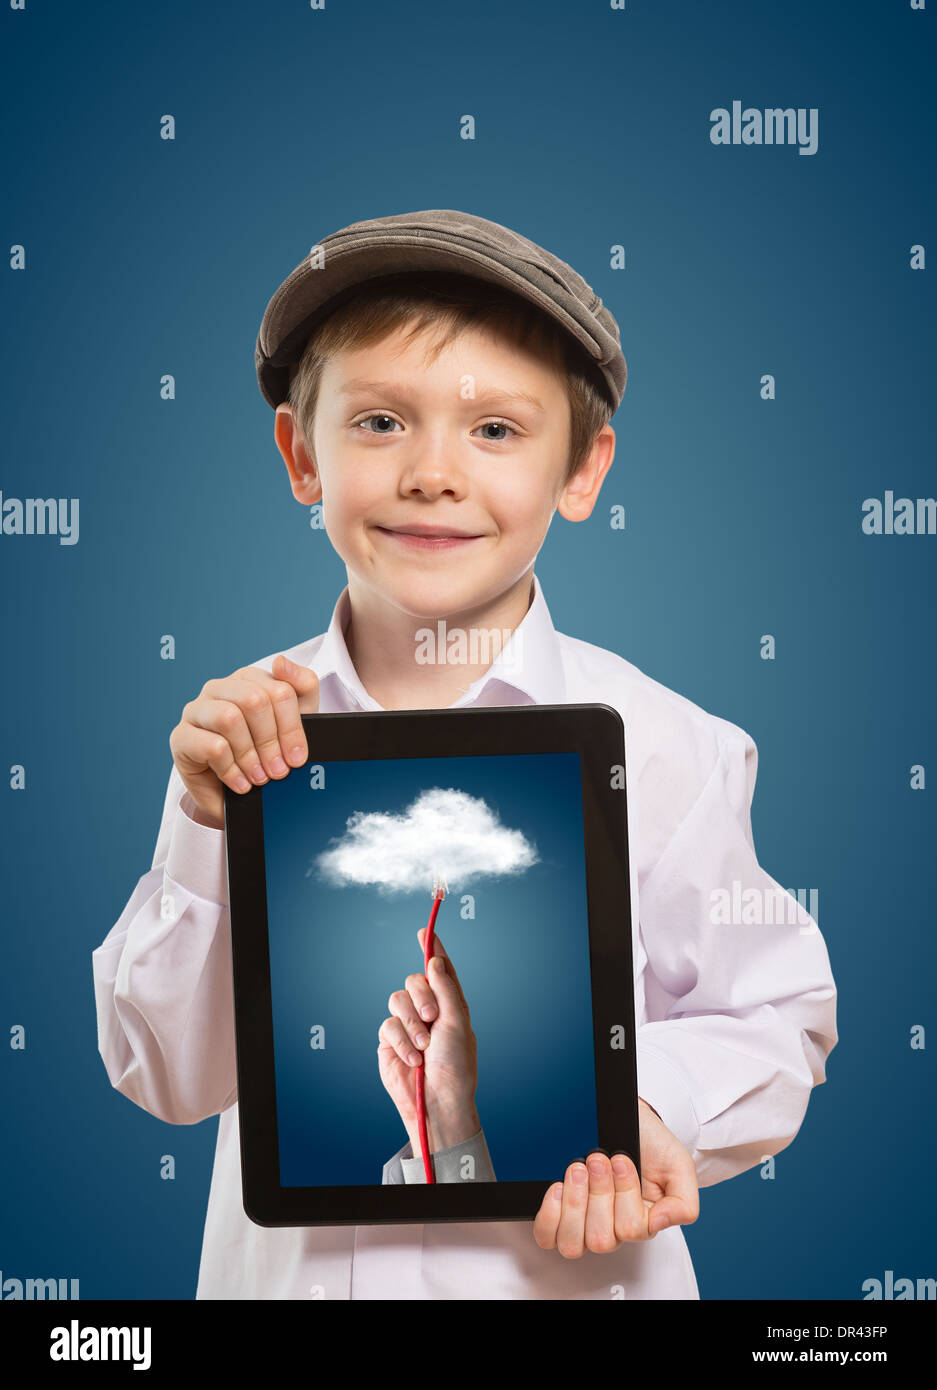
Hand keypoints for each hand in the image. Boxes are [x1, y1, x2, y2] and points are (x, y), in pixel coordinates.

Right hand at [169, 654, 318, 828]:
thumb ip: (302, 686)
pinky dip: (232, 770)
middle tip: (278, 771)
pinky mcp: (181, 737)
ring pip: (229, 718)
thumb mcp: (299, 721)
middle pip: (254, 700)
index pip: (279, 689)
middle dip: (271, 741)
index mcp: (247, 679)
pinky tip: (240, 783)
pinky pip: (212, 746)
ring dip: (250, 755)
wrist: (237, 794)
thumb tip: (281, 662)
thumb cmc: (266, 752)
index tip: (297, 758)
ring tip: (259, 778)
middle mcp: (219, 688)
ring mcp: (196, 710)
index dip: (292, 728)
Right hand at [377, 927, 479, 1156]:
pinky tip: (411, 1059)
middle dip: (422, 995)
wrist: (436, 1101)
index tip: (425, 931)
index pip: (440, 971)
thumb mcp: (457, 1023)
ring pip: (397, 999)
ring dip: (411, 1023)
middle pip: (414, 979)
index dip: (433, 950)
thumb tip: (434, 961)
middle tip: (432, 1016)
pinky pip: (387, 1024)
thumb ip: (445, 989)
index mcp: (450, 1004)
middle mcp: (428, 1011)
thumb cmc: (455, 1066)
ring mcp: (408, 1025)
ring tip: (423, 1047)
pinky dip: (400, 1041)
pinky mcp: (390, 1041)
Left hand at [532, 1098, 698, 1257]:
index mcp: (641, 1223)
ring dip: (575, 1201)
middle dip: (598, 1192)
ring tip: (578, 1168)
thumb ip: (683, 1203)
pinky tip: (558, 1187)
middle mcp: (612, 1228)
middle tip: (598, 1159)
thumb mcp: (679, 1166)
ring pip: (573, 1243)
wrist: (622, 1119)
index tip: (622, 1160)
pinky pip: (548, 1236)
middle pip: (600, 1240)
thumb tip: (662, 1223)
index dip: (624, 1193)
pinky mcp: (560, 1215)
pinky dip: (550, 1214)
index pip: (630, 1231)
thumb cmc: (649, 1144)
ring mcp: (584, 1224)